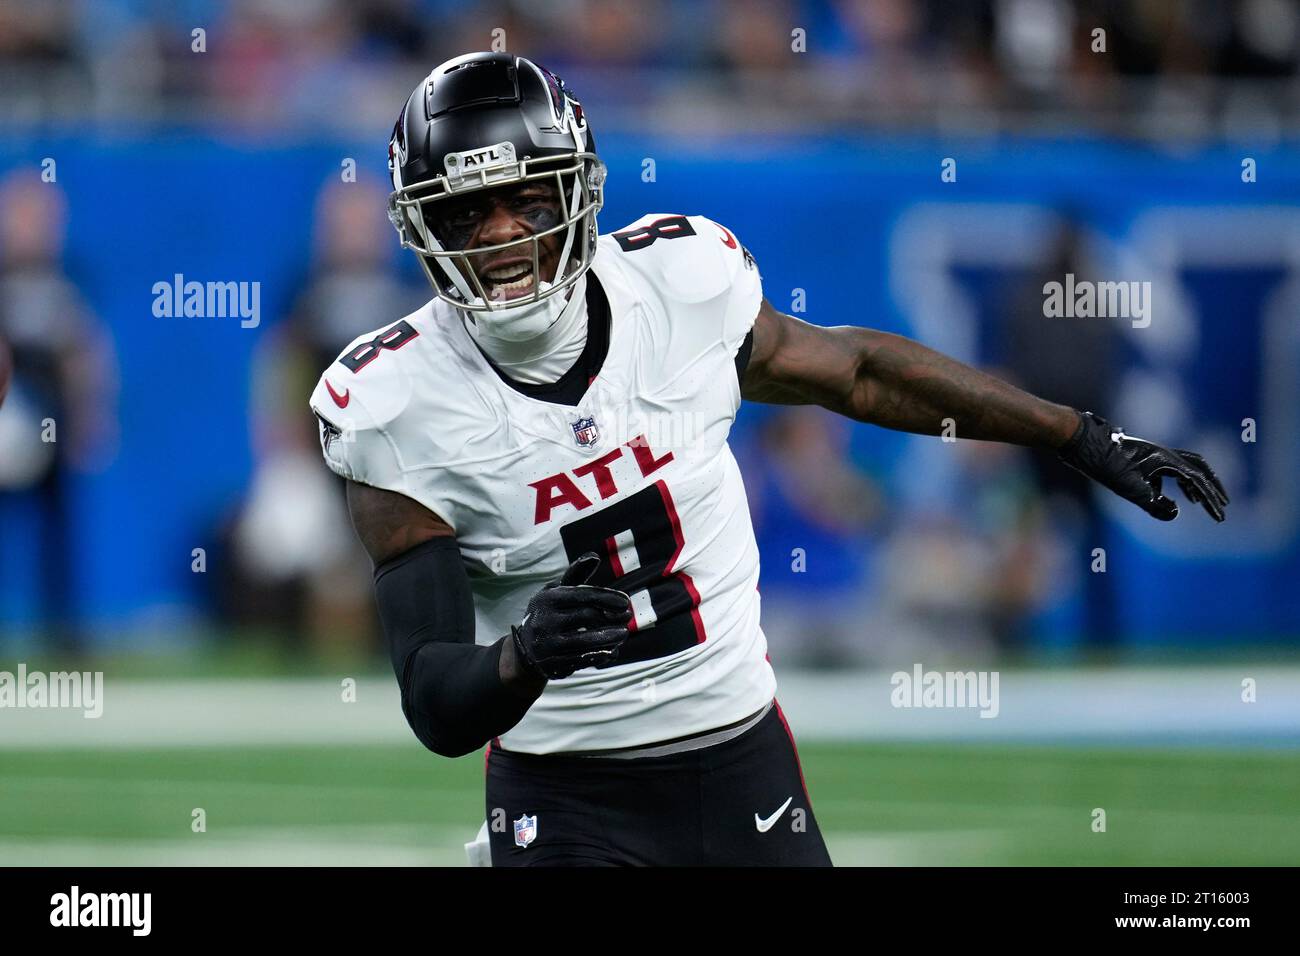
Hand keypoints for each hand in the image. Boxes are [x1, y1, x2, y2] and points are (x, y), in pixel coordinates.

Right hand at [510, 553, 632, 679]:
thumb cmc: (548, 612)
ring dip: (610, 638)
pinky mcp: (552, 664)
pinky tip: (612, 651)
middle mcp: (544, 620)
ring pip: (586, 641)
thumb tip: (594, 557)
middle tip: (627, 617)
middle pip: (587, 616)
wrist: (525, 648)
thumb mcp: (556, 591)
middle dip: (611, 617)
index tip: (625, 602)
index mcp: (547, 599)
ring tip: (624, 634)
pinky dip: (600, 655)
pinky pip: (582, 659)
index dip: (607, 598)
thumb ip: (576, 575)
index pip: (583, 595)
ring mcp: (547, 644)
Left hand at [1058, 412, 1228, 521]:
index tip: (1220, 518)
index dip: (1211, 501)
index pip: (1197, 482)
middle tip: (1224, 504)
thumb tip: (1175, 514)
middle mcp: (1163, 452)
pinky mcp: (1141, 456)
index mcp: (1165, 458)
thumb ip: (1151, 502)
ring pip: (1185, 466)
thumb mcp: (1126, 486)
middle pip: (1199, 468)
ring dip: (1197, 484)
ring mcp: (1152, 453)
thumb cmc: (1101, 462)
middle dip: (1213, 487)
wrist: (1080, 440)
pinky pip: (1168, 468)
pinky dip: (1177, 481)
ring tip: (1202, 502)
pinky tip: (1172, 495)